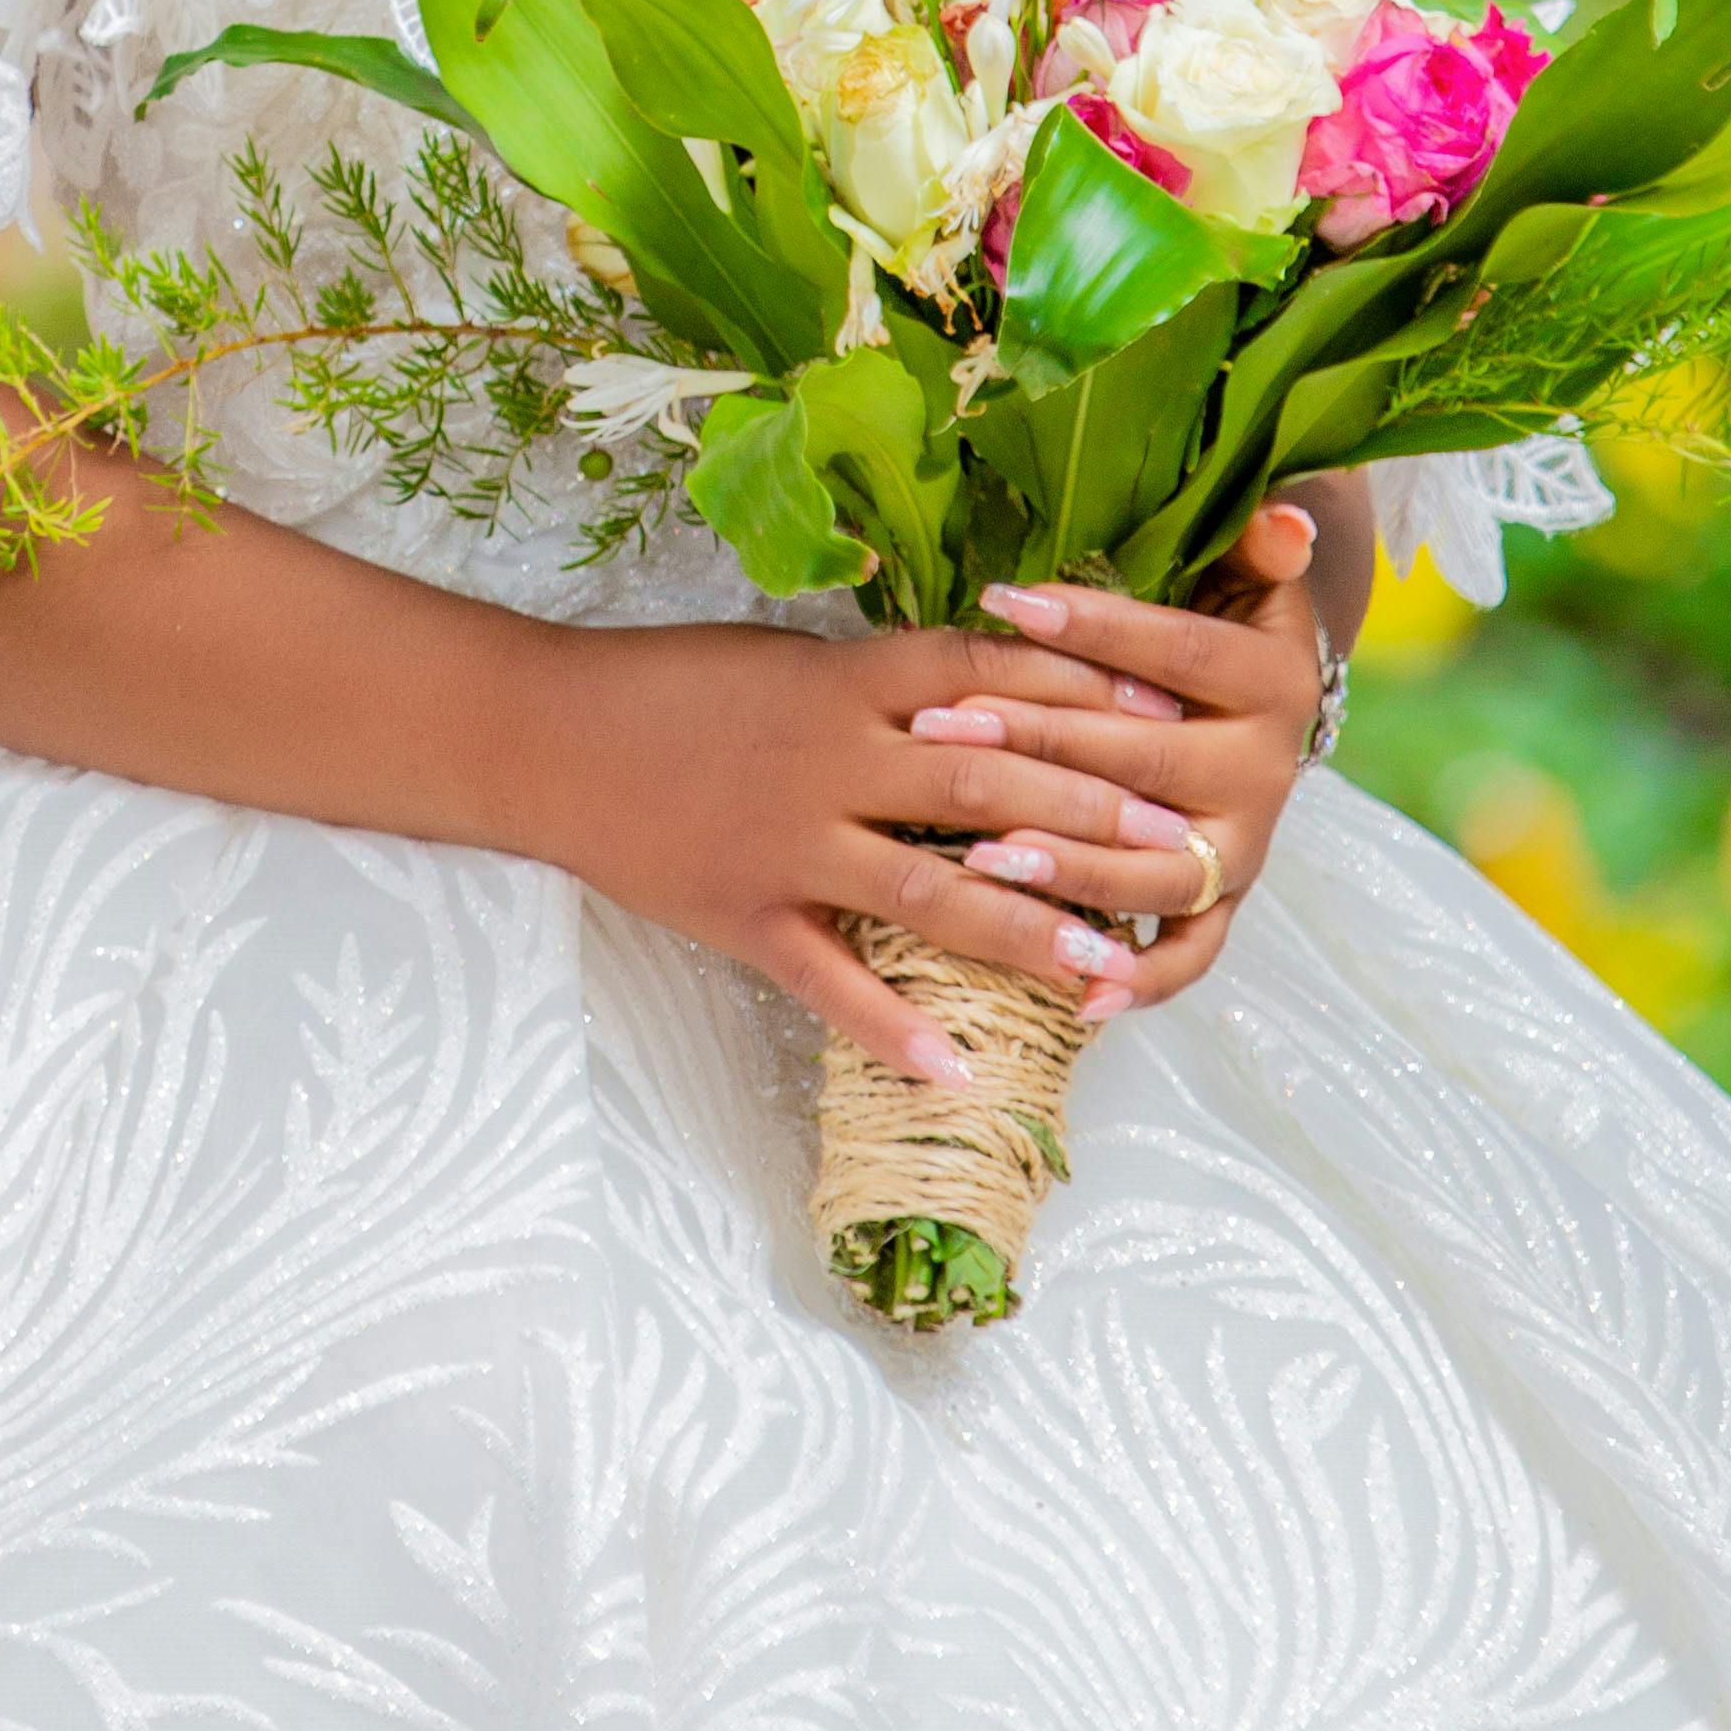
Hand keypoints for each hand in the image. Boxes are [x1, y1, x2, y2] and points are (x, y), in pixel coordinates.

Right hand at [503, 533, 1311, 1081]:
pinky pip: (828, 982)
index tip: (1166, 719)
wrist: (545, 735)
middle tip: (1184, 850)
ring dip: (1026, 932)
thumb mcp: (789, 657)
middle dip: (1092, 818)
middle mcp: (830, 759)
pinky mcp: (744, 915)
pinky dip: (892, 1029)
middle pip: (985, 784)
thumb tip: (995, 681)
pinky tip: (959, 1073)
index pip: (988, 678)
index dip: (1082, 697)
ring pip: (928, 890)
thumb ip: (886, 680)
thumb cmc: (673, 683)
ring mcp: (788, 844)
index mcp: (846, 682)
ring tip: (1109, 968)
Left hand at [896, 498, 1328, 1021]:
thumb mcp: (1244, 571)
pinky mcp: (1224, 904)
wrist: (1260, 699)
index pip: (1175, 653)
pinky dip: (1141, 981)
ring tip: (983, 856)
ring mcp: (1244, 849)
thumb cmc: (1217, 617)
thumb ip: (1255, 541)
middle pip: (1149, 765)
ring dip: (1073, 867)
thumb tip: (1285, 513)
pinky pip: (1190, 955)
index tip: (1001, 600)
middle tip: (944, 728)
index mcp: (1274, 682)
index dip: (1092, 625)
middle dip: (1041, 743)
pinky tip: (1075, 996)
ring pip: (1162, 871)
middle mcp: (1267, 773)